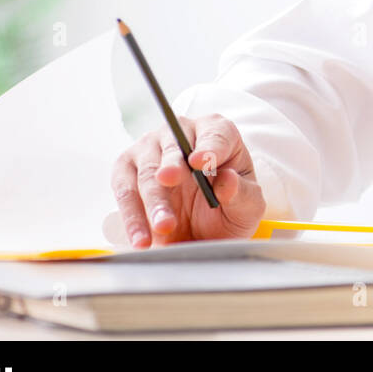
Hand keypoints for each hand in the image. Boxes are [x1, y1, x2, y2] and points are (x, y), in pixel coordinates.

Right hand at [111, 113, 265, 247]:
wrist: (205, 232)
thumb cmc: (229, 208)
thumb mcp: (248, 206)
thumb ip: (242, 192)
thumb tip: (228, 179)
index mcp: (218, 133)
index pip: (215, 134)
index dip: (209, 147)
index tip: (201, 162)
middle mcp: (182, 133)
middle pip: (174, 148)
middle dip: (172, 170)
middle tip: (171, 182)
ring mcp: (152, 149)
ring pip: (147, 171)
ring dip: (153, 201)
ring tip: (164, 226)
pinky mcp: (127, 170)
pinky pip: (124, 191)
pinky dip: (132, 217)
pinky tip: (142, 238)